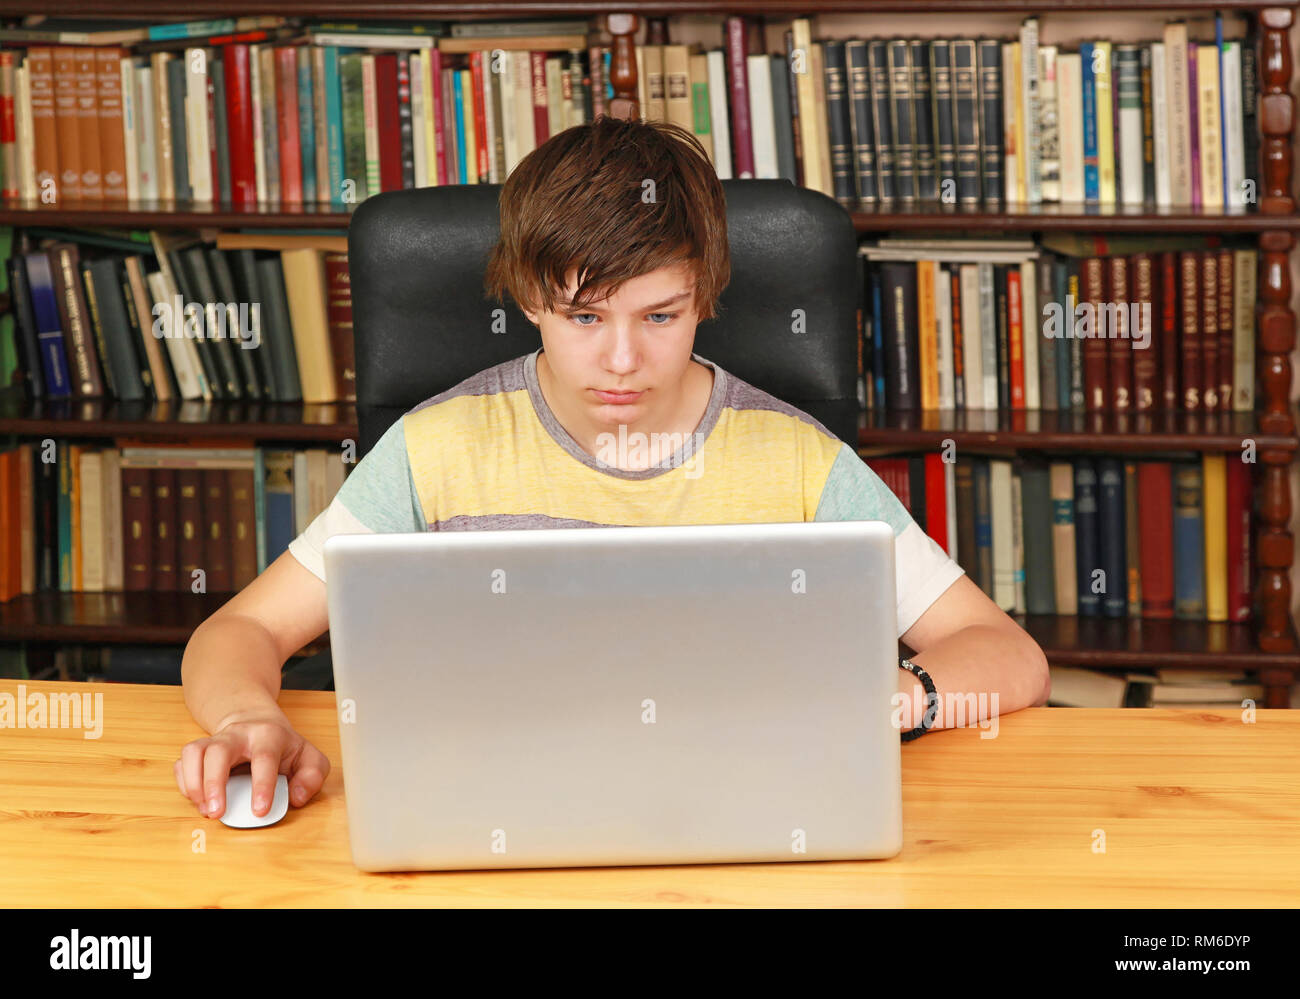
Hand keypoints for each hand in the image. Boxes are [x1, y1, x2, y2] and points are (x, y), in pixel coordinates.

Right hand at [174, 708, 330, 819]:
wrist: (257, 723)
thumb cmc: (284, 747)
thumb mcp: (309, 758)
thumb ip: (312, 777)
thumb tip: (296, 798)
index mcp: (269, 735)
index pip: (264, 758)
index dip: (262, 785)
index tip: (260, 810)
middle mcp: (238, 735)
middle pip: (219, 751)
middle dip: (215, 783)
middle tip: (216, 813)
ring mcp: (215, 740)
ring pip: (194, 752)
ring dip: (194, 783)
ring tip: (205, 809)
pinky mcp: (199, 750)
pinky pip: (183, 762)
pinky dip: (184, 782)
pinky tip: (197, 799)